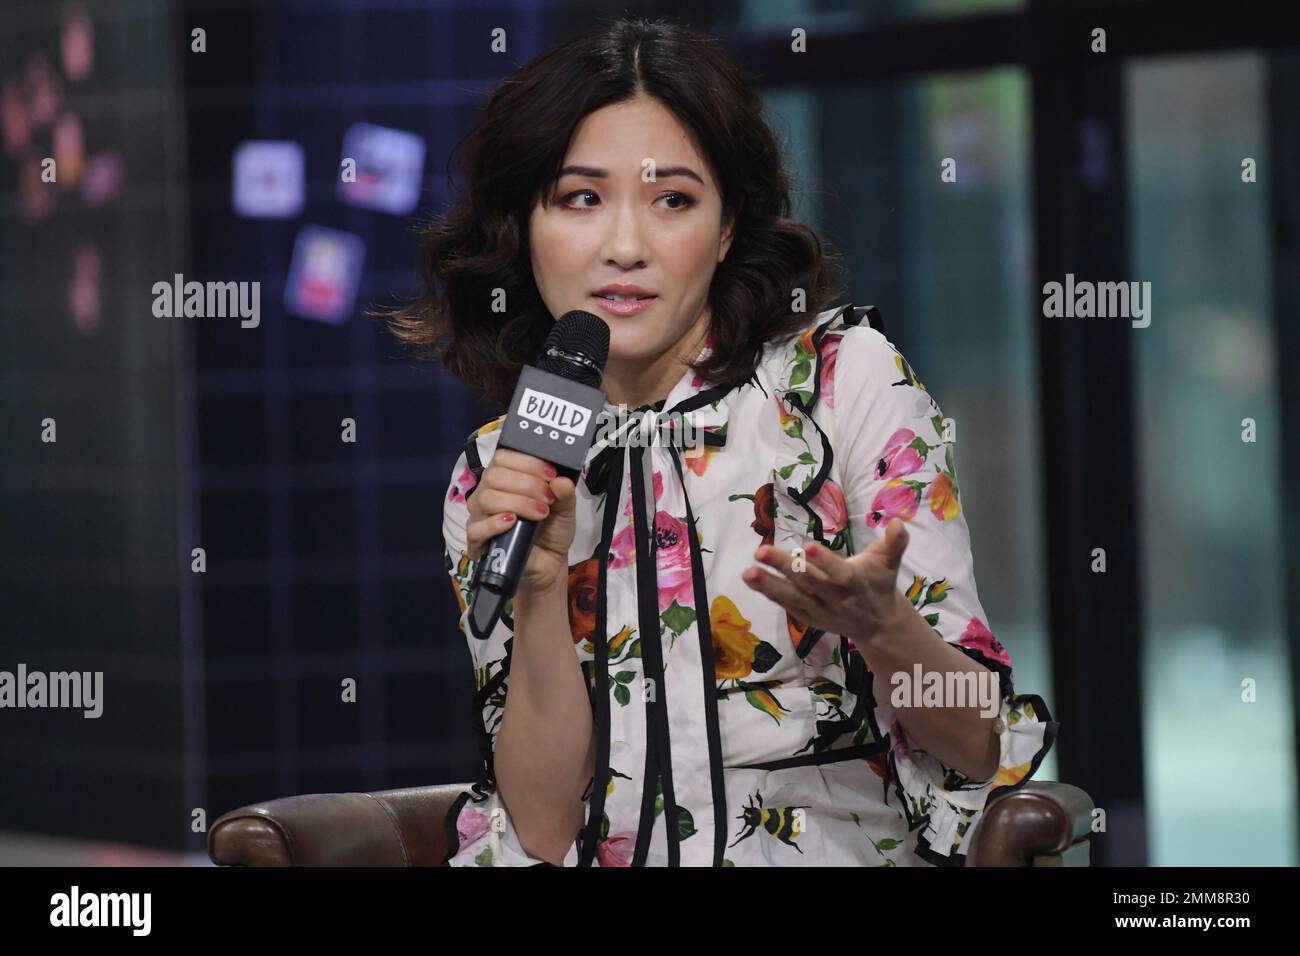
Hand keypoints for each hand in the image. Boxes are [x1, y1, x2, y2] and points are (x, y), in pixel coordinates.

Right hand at [465, 447, 577, 594]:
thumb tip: (561, 481)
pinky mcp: (477, 541)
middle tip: (548, 499)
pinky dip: (495, 523)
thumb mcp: (565, 508)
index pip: (503, 457)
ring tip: (541, 513)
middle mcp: (487, 493)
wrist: (549, 562)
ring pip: (486, 498)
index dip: (527, 462)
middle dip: (527, 485)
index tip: (551, 475)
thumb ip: (565, 493)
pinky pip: (476, 528)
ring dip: (518, 503)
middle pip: (494, 476)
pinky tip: (513, 522)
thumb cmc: (551, 528)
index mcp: (505, 478)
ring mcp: (479, 516)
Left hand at [741, 517, 910, 647]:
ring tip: (748, 572)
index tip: (807, 546)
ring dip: (769, 585)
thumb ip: (894, 544)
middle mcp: (836, 598)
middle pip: (808, 583)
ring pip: (793, 597)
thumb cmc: (880, 584)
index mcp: (856, 583)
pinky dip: (771, 594)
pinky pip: (788, 606)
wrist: (879, 625)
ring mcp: (820, 610)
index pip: (839, 573)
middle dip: (785, 568)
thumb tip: (899, 523)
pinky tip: (752, 580)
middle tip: (760, 551)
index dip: (825, 562)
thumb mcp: (890, 563)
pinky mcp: (809, 617)